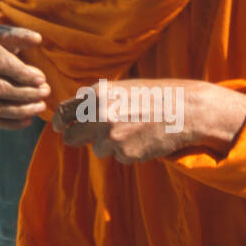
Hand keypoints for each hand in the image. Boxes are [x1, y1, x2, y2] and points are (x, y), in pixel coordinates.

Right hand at [0, 21, 50, 127]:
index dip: (23, 74)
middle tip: (46, 91)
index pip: (0, 64)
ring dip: (20, 111)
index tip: (42, 79)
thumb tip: (37, 39)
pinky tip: (28, 120)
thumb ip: (18, 35)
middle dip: (26, 93)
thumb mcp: (0, 31)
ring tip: (40, 106)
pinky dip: (9, 123)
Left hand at [51, 78, 245, 162]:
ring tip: (134, 131)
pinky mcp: (126, 153)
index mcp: (97, 94)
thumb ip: (97, 100)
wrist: (186, 110)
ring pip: (97, 149)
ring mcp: (112, 136)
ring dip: (110, 144)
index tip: (59, 127)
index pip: (63, 112)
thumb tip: (73, 114)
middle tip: (93, 136)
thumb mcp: (123, 88)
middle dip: (78, 138)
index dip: (59, 122)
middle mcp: (99, 115)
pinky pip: (119, 157)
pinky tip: (144, 139)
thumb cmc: (156, 96)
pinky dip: (129, 152)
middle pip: (70, 138)